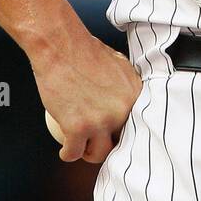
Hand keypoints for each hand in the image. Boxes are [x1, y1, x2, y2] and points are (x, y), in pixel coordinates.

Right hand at [29, 27, 141, 163]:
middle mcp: (123, 111)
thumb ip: (126, 89)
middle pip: (121, 142)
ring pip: (98, 153)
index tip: (118, 136)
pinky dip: (68, 154)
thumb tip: (128, 102)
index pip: (139, 125)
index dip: (129, 134)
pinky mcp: (77, 128)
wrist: (61, 47)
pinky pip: (73, 152)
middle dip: (112, 147)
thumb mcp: (119, 67)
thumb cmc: (86, 52)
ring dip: (89, 153)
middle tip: (99, 143)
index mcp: (135, 96)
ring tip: (83, 148)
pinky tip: (66, 151)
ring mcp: (101, 121)